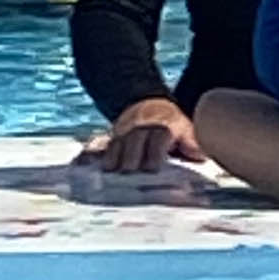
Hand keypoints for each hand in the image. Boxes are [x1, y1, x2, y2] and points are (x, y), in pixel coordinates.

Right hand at [85, 98, 202, 171]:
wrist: (150, 108)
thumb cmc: (173, 128)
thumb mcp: (186, 131)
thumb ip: (192, 143)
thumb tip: (198, 154)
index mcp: (164, 125)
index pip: (159, 136)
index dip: (155, 151)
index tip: (152, 168)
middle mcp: (142, 126)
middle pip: (135, 139)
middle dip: (131, 155)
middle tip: (128, 172)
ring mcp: (124, 130)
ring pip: (116, 141)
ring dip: (112, 155)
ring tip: (108, 170)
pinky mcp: (110, 137)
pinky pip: (98, 143)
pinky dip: (89, 153)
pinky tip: (80, 163)